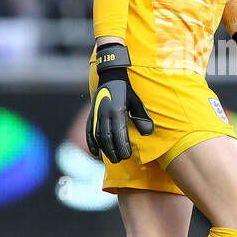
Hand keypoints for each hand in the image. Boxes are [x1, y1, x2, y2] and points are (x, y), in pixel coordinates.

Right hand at [85, 43, 153, 161]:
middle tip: (119, 160)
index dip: (122, 146)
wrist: (111, 77)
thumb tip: (148, 133)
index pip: (119, 133)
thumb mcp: (136, 102)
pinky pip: (89, 131)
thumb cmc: (127, 91)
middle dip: (113, 151)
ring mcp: (96, 114)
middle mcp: (104, 113)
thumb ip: (141, 117)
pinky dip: (91, 143)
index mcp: (117, 110)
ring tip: (112, 158)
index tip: (127, 155)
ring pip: (98, 136)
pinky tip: (95, 153)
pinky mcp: (91, 114)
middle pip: (107, 138)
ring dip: (104, 149)